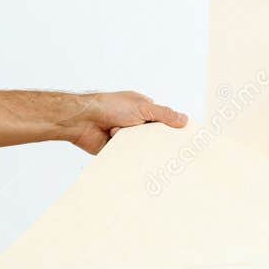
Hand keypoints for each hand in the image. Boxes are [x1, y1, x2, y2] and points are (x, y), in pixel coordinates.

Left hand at [61, 90, 187, 154]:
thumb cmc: (108, 107)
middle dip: (159, 143)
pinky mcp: (118, 150)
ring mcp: (126, 137)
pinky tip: (139, 162)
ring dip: (143, 149)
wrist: (83, 120)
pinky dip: (132, 157)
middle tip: (175, 156)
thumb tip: (184, 119)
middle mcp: (135, 124)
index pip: (164, 122)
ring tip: (156, 159)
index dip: (173, 131)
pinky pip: (130, 156)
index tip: (185, 141)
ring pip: (143, 148)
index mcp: (143, 110)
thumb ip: (164, 114)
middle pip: (155, 137)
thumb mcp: (142, 107)